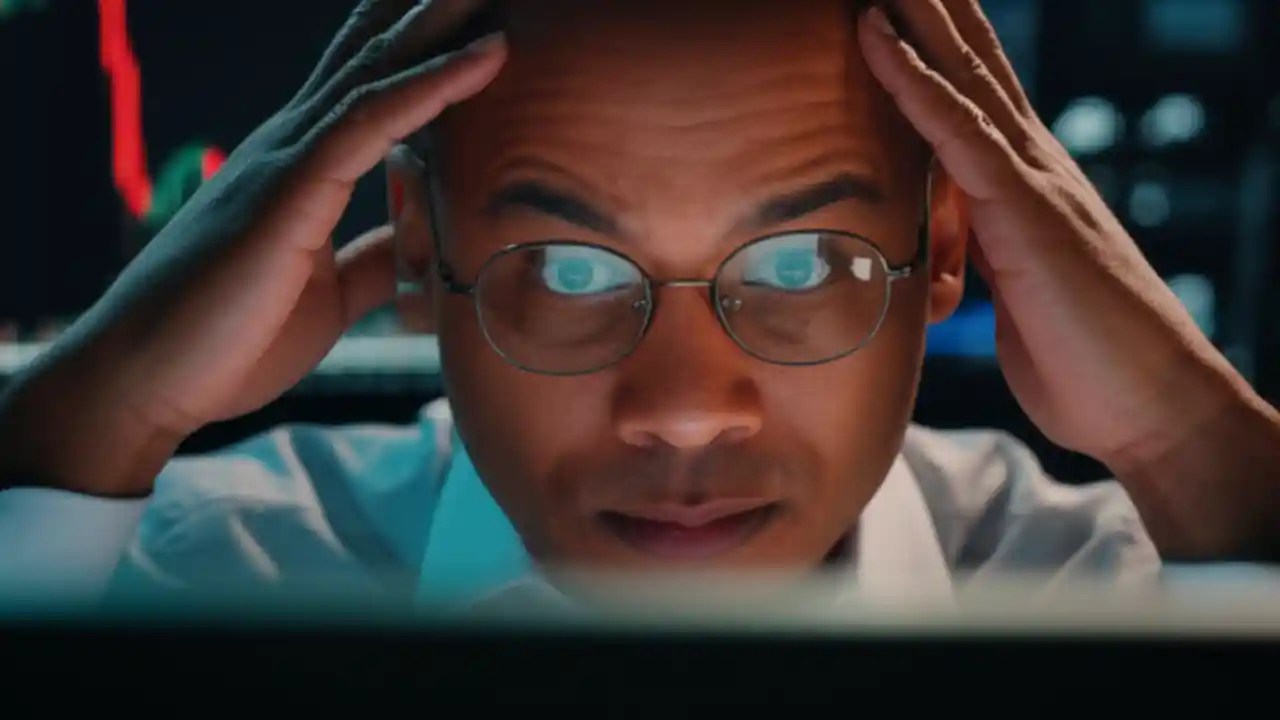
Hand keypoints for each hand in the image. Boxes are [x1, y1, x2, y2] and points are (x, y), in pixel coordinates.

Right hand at [0, 0, 505, 493]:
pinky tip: (482, 60)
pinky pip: (369, 123)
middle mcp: (295, 146)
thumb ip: (376, 260)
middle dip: (435, 12)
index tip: (486, 14)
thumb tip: (425, 244)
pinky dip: (429, 88)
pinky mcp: (287, 194)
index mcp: (305, 166)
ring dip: (441, 24)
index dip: (426, 42)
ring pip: (378, 71)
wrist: (145, 382)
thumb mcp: (330, 294)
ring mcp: (288, 163)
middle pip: (377, 57)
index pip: (374, 84)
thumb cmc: (228, 337)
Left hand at [857, 1, 1279, 555]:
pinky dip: (915, 85)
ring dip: (916, 20)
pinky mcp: (1028, 215)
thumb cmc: (1083, 364)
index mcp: (1025, 190)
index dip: (937, 47)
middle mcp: (1033, 170)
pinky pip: (959, 135)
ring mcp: (1033, 185)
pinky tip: (878, 40)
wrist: (1150, 410)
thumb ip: (983, 265)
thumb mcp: (1014, 302)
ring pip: (963, 80)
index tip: (899, 2)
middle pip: (970, 69)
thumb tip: (947, 266)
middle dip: (930, 12)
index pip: (973, 99)